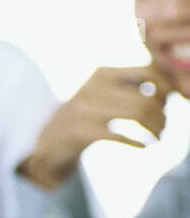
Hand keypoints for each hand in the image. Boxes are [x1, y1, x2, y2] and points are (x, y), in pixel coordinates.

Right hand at [18, 64, 173, 189]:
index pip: (148, 72)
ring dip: (155, 129)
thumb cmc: (85, 117)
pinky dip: (139, 141)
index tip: (168, 104)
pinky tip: (144, 146)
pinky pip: (121, 134)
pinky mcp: (80, 132)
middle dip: (162, 116)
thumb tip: (170, 88)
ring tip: (157, 137)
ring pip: (137, 114)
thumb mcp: (103, 94)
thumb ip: (131, 86)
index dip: (166, 88)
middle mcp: (91, 87)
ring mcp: (84, 109)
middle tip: (163, 128)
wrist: (47, 141)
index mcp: (101, 74)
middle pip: (146, 98)